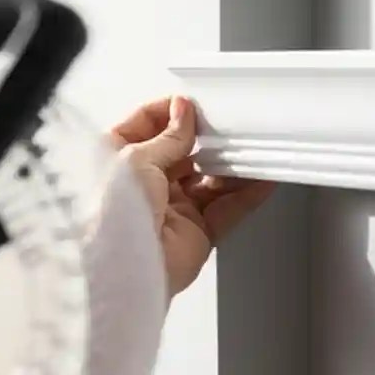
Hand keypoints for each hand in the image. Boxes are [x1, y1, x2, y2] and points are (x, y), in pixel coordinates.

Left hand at [110, 96, 274, 296]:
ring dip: (231, 165)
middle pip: (182, 152)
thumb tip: (183, 111)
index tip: (191, 104)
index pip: (145, 126)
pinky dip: (247, 195)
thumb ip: (168, 136)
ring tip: (250, 148)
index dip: (169, 113)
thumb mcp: (136, 159)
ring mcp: (172, 209)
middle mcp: (145, 185)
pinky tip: (262, 179)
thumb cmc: (112, 216)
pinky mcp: (196, 233)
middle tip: (225, 125)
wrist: (124, 269)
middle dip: (205, 139)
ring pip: (209, 180)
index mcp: (118, 162)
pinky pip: (227, 209)